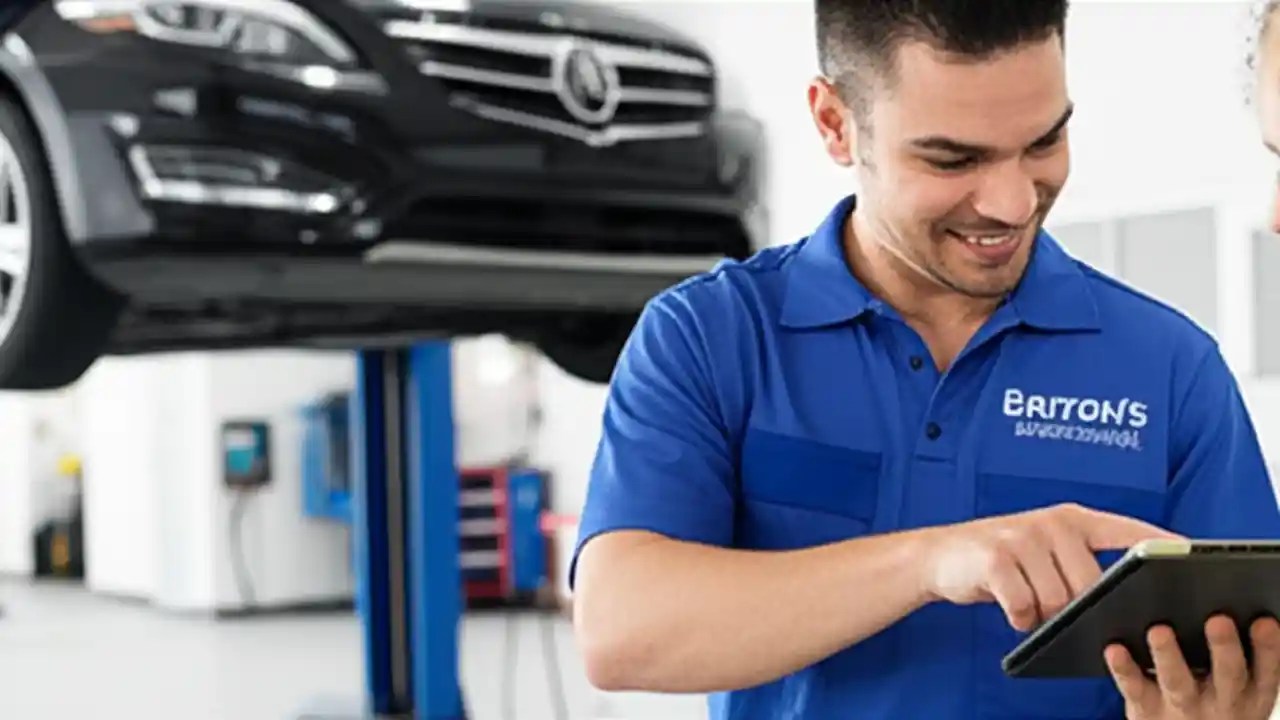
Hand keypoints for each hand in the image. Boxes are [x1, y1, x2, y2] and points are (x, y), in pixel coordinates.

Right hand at [920, 503, 1181, 630]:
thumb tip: (1126, 599)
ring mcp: (1023, 536)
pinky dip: (1018, 617)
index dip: (1162, 543)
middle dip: (1075, 608)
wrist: (940, 555)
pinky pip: (1023, 606)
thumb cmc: (1003, 559)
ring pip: (1058, 601)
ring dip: (1042, 614)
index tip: (1189, 553)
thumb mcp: (1046, 549)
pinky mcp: (995, 557)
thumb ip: (1083, 562)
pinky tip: (1009, 607)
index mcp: (1074, 519)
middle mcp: (1053, 522)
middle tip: (1049, 603)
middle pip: (1092, 585)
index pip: (1129, 531)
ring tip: (1026, 602)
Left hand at [1105, 616, 1279, 719]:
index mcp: (1250, 692)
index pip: (1267, 671)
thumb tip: (1236, 604)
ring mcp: (1183, 706)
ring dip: (1169, 656)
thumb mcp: (1239, 689)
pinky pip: (1134, 688)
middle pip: (1227, 675)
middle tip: (1218, 620)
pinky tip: (1115, 649)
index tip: (1265, 622)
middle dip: (1224, 647)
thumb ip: (1238, 654)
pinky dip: (1124, 669)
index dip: (1268, 648)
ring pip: (1177, 681)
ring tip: (1160, 631)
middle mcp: (1222, 702)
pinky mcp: (1146, 709)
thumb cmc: (1211, 701)